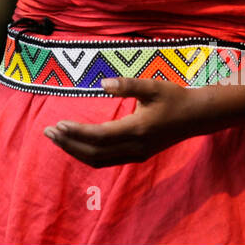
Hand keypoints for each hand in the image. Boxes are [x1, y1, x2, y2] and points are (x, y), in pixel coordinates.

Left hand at [42, 77, 198, 167]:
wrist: (197, 117)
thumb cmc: (173, 98)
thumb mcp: (152, 86)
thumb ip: (128, 85)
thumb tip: (103, 84)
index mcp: (137, 129)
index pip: (99, 136)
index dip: (76, 133)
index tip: (57, 125)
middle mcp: (135, 147)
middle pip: (94, 153)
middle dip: (69, 144)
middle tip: (47, 132)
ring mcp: (136, 154)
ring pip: (100, 160)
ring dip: (75, 151)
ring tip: (56, 138)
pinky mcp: (138, 155)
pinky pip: (107, 160)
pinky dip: (88, 155)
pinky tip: (77, 144)